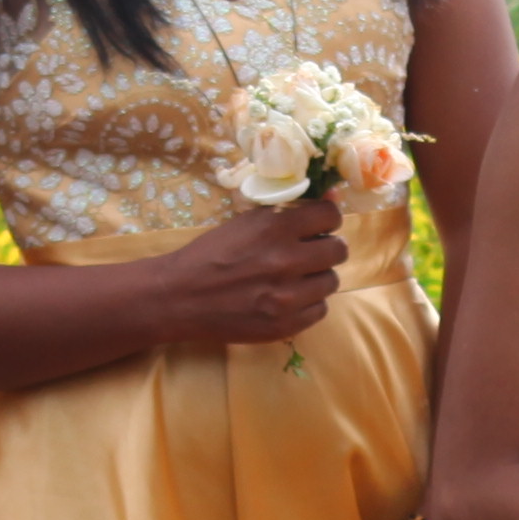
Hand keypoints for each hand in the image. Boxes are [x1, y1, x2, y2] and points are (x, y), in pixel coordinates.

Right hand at [144, 194, 345, 348]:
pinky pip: (320, 309)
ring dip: (317, 277)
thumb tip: (332, 194)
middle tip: (310, 253)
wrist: (180, 297)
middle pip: (339, 250)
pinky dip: (308, 303)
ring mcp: (288, 297)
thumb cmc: (210, 255)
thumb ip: (287, 212)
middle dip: (326, 248)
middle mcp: (286, 261)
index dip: (327, 219)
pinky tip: (288, 298)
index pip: (330, 215)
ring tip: (295, 278)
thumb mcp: (245, 223)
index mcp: (275, 229)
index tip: (319, 225)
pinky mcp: (285, 325)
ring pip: (332, 282)